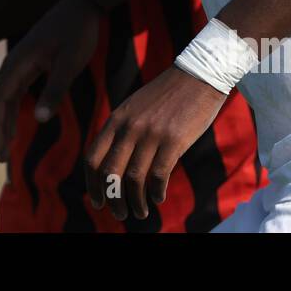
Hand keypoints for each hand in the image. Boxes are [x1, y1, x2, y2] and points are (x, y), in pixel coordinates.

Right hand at [0, 0, 101, 165]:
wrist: (82, 5)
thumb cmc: (77, 32)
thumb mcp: (71, 62)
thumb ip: (55, 89)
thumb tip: (40, 120)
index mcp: (17, 64)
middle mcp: (11, 67)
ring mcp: (17, 68)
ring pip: (0, 102)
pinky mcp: (27, 69)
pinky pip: (12, 97)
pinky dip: (8, 117)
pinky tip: (10, 134)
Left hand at [83, 65, 225, 220]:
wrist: (198, 75)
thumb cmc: (166, 95)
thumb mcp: (134, 107)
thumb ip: (121, 130)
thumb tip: (112, 162)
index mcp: (116, 119)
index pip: (93, 157)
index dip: (93, 184)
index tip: (98, 200)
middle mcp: (129, 127)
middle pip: (109, 172)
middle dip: (112, 199)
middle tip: (118, 215)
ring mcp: (150, 133)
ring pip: (134, 179)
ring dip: (135, 202)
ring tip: (140, 212)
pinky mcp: (173, 140)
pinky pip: (158, 176)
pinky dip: (156, 193)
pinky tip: (159, 199)